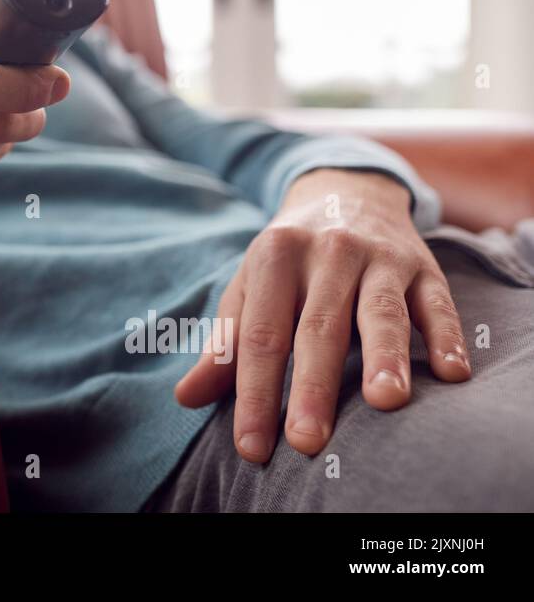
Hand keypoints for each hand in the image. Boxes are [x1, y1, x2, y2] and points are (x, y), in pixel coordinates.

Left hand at [174, 167, 470, 461]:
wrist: (344, 190)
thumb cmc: (287, 259)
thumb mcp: (249, 287)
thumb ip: (225, 344)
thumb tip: (185, 397)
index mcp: (274, 257)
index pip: (261, 336)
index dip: (254, 394)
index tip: (252, 447)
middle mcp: (326, 253)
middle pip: (317, 328)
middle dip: (312, 388)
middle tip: (306, 442)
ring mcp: (378, 257)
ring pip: (381, 312)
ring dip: (384, 357)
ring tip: (386, 402)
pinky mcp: (424, 266)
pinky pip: (437, 303)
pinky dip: (447, 337)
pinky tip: (452, 374)